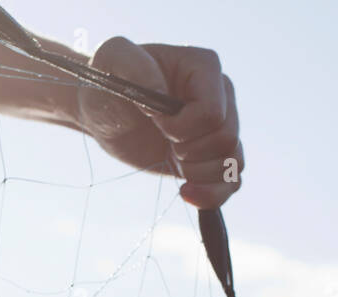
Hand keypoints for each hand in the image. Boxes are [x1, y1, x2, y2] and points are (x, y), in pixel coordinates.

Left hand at [75, 38, 242, 208]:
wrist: (104, 112)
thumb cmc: (107, 82)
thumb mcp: (110, 60)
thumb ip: (133, 63)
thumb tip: (162, 93)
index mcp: (204, 67)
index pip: (212, 113)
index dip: (182, 128)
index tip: (155, 120)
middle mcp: (222, 95)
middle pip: (227, 139)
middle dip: (189, 151)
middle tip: (163, 140)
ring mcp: (220, 126)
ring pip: (233, 163)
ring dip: (199, 173)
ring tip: (172, 160)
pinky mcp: (211, 154)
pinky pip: (231, 182)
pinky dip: (212, 195)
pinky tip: (186, 193)